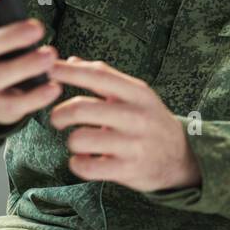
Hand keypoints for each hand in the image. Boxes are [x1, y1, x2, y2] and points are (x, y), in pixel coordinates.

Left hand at [46, 57, 201, 192]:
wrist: (181, 157)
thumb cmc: (150, 121)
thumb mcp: (136, 95)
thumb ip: (105, 78)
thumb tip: (71, 60)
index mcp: (138, 93)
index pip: (99, 75)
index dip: (69, 72)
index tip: (49, 70)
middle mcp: (137, 116)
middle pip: (82, 108)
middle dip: (60, 114)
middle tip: (57, 119)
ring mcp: (133, 144)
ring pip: (80, 139)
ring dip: (72, 142)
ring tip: (79, 142)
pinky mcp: (128, 169)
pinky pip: (86, 167)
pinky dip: (78, 164)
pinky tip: (84, 160)